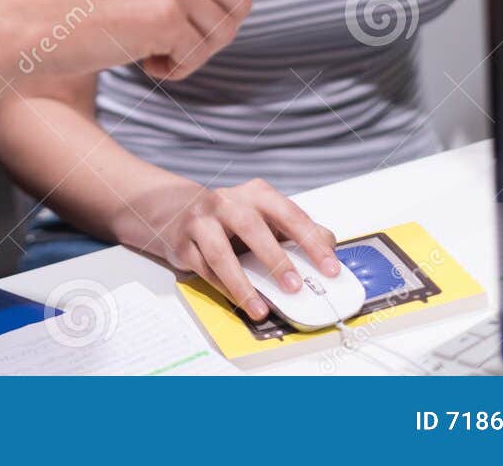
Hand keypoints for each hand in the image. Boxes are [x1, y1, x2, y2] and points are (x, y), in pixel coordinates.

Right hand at [2, 0, 340, 81]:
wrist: (30, 23)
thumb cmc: (75, 8)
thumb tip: (227, 7)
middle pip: (239, 6)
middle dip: (211, 37)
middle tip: (162, 45)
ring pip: (221, 36)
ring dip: (189, 57)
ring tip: (142, 48)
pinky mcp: (165, 14)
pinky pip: (197, 58)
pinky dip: (173, 72)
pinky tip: (136, 59)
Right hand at [126, 178, 339, 320]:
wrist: (173, 206)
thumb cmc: (227, 214)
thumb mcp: (262, 213)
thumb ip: (294, 228)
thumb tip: (328, 246)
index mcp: (255, 194)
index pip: (288, 213)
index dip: (311, 241)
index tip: (329, 268)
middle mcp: (226, 203)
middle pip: (251, 227)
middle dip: (275, 259)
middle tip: (295, 286)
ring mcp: (201, 222)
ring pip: (220, 254)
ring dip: (242, 284)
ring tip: (261, 308)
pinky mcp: (182, 244)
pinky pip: (204, 270)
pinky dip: (223, 289)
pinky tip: (240, 302)